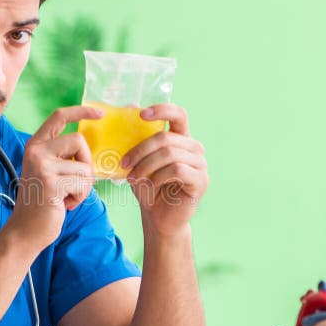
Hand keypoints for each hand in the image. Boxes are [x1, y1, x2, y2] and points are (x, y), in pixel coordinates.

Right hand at [7, 105, 101, 249]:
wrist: (25, 230)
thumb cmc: (43, 203)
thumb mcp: (48, 172)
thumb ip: (62, 156)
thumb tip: (89, 147)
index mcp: (35, 145)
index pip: (59, 117)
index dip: (81, 111)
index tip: (100, 113)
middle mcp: (36, 151)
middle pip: (79, 140)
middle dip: (86, 163)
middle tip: (76, 182)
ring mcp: (43, 166)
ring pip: (84, 167)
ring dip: (83, 187)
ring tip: (66, 197)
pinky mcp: (52, 183)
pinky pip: (82, 184)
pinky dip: (80, 197)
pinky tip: (65, 205)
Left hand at [120, 104, 207, 235]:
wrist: (158, 219)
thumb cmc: (148, 189)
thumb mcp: (138, 162)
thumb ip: (136, 138)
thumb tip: (129, 106)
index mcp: (181, 139)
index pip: (178, 115)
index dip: (162, 110)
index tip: (142, 114)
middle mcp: (194, 148)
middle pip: (166, 138)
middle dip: (140, 151)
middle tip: (124, 164)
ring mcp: (200, 164)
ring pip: (169, 154)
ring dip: (146, 166)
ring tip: (133, 179)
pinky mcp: (201, 180)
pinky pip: (176, 170)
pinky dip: (158, 178)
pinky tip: (151, 187)